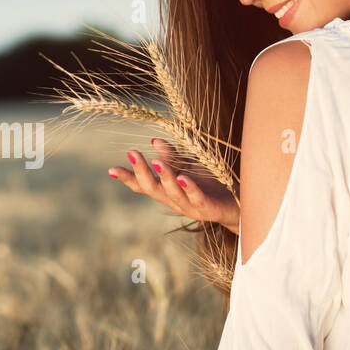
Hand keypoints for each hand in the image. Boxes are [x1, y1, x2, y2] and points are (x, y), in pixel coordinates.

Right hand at [108, 137, 240, 233]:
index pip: (142, 185)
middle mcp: (174, 201)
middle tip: (132, 153)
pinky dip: (190, 188)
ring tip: (157, 162)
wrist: (238, 205)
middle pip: (153, 189)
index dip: (127, 178)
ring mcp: (190, 206)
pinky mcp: (207, 209)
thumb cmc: (210, 186)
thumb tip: (154, 140)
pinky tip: (184, 177)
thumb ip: (173, 157)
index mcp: (167, 191)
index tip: (111, 169)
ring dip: (164, 177)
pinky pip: (197, 198)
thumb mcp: (189, 167)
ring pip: (173, 193)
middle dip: (141, 171)